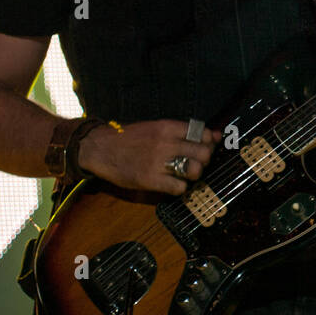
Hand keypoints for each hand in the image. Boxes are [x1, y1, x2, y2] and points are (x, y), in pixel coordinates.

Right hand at [79, 119, 221, 194]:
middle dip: (204, 160)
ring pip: (195, 171)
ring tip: (183, 174)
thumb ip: (182, 132)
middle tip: (195, 163)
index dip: (208, 141)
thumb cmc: (129, 138)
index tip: (205, 146)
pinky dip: (179, 188)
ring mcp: (158, 162)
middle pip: (203, 153)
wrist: (100, 148)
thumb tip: (215, 135)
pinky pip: (179, 187)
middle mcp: (165, 143)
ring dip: (193, 175)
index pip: (202, 133)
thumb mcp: (155, 127)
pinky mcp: (150, 180)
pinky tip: (171, 183)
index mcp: (167, 127)